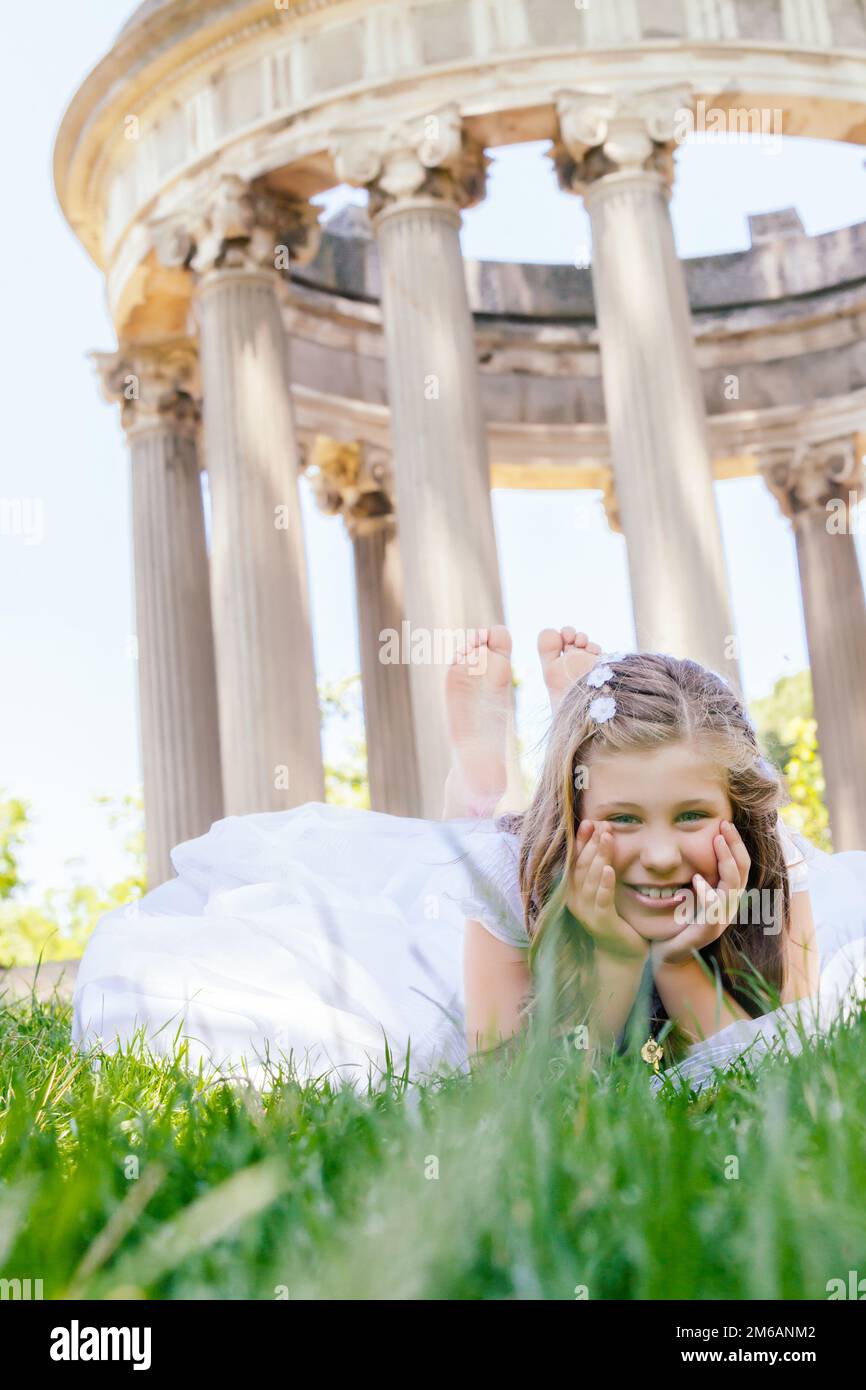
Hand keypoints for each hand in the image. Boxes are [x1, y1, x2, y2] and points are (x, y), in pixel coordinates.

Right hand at [567, 820, 648, 961]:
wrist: (621, 952)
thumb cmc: (615, 917)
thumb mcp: (605, 890)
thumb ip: (601, 870)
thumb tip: (605, 840)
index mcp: (573, 891)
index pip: (574, 861)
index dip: (580, 841)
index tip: (589, 822)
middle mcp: (575, 900)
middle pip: (581, 866)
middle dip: (591, 844)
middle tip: (602, 825)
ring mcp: (586, 912)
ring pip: (590, 880)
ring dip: (599, 857)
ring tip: (607, 838)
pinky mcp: (601, 922)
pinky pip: (601, 900)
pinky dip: (604, 884)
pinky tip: (609, 870)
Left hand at [650, 820, 750, 967]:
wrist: (669, 953)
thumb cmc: (678, 920)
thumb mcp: (690, 891)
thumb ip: (698, 871)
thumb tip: (697, 842)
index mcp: (726, 895)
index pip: (740, 865)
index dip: (736, 843)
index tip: (725, 822)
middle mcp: (728, 906)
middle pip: (741, 872)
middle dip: (734, 846)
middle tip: (723, 825)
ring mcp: (720, 920)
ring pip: (732, 888)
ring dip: (725, 863)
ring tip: (716, 842)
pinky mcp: (706, 933)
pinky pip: (713, 912)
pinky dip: (708, 895)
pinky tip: (697, 881)